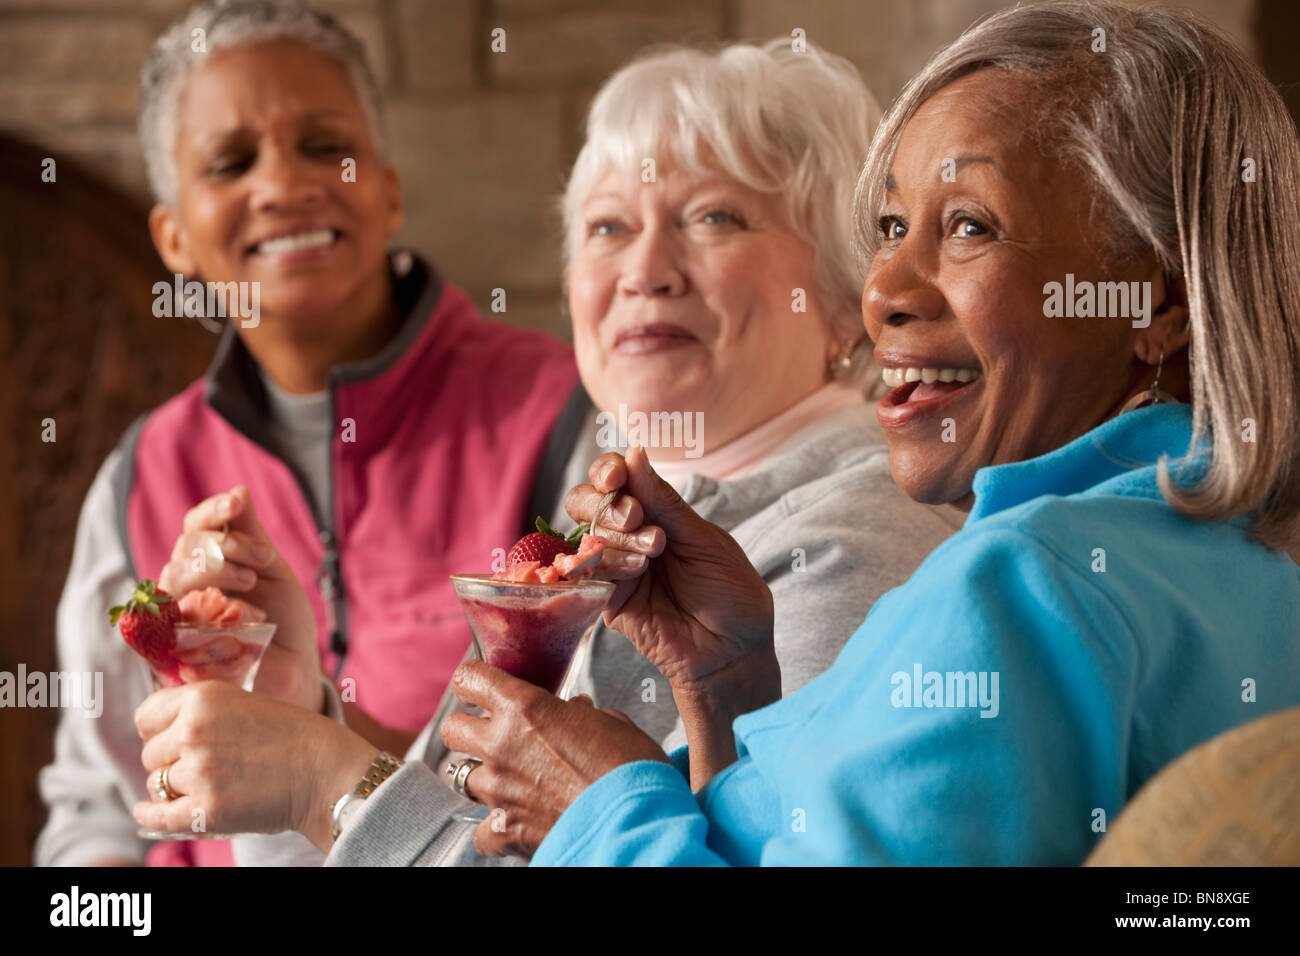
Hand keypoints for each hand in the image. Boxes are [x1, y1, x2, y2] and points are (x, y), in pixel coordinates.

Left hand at [131, 681, 376, 848]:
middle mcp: (193, 731)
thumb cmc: (294, 736)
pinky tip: (146, 812)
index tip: (168, 740)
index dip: (157, 730)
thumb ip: (204, 712)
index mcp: (203, 697)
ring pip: (156, 784)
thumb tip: (162, 732)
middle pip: (149, 754)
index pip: (146, 717)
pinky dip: (150, 816)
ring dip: (174, 787)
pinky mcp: (206, 810)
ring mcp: (198, 772)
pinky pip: (157, 817)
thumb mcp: (245, 703)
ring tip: (207, 785)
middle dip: (168, 761)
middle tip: (202, 766)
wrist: (327, 772)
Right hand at [159, 485, 322, 713]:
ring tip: (253, 587)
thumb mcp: (274, 571)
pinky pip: (171, 619)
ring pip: (173, 578)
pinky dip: (208, 613)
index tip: (237, 504)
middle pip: (184, 549)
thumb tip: (238, 489)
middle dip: (224, 546)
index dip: (211, 511)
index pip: (195, 527)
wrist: (294, 671)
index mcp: (208, 562)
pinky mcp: (169, 649)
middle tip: (262, 560)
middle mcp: (185, 586)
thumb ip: (251, 534)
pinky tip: (245, 619)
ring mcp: (175, 616)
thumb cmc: (283, 621)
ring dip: (217, 574)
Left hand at [439, 660, 668, 858]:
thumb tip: (576, 714)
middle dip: (468, 727)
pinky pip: (482, 831)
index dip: (473, 680)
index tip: (479, 686)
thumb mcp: (613, 723)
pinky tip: (515, 822)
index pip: (471, 678)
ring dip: (484, 775)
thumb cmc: (631, 768)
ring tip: (511, 779)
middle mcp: (501, 746)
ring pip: (463, 777)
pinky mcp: (504, 830)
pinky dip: (495, 827)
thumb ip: (582, 715)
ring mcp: (498, 790)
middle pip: (452, 728)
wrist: (635, 822)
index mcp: (525, 708)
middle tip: (492, 732)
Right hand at [566, 445, 776, 693]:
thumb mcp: (703, 539)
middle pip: (584, 501)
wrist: (734, 650)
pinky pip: (585, 573)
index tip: (617, 477)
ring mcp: (614, 567)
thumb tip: (634, 452)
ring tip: (653, 556)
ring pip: (585, 536)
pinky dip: (605, 565)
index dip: (607, 470)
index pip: (614, 477)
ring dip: (617, 540)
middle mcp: (627, 535)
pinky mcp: (606, 600)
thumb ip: (665, 502)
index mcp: (654, 512)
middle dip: (606, 505)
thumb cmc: (730, 592)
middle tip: (637, 520)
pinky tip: (635, 573)